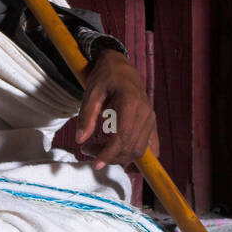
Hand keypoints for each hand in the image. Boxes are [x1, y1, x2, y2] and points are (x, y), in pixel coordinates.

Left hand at [74, 50, 158, 169]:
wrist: (120, 67)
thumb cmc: (104, 77)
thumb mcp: (91, 92)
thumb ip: (86, 116)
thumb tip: (80, 140)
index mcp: (131, 104)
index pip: (123, 138)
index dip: (110, 154)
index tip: (95, 164)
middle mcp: (145, 113)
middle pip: (132, 147)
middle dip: (110, 156)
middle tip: (86, 149)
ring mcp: (151, 119)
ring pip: (139, 150)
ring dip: (118, 156)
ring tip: (95, 148)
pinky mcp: (151, 123)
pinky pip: (150, 146)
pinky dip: (136, 155)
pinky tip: (120, 158)